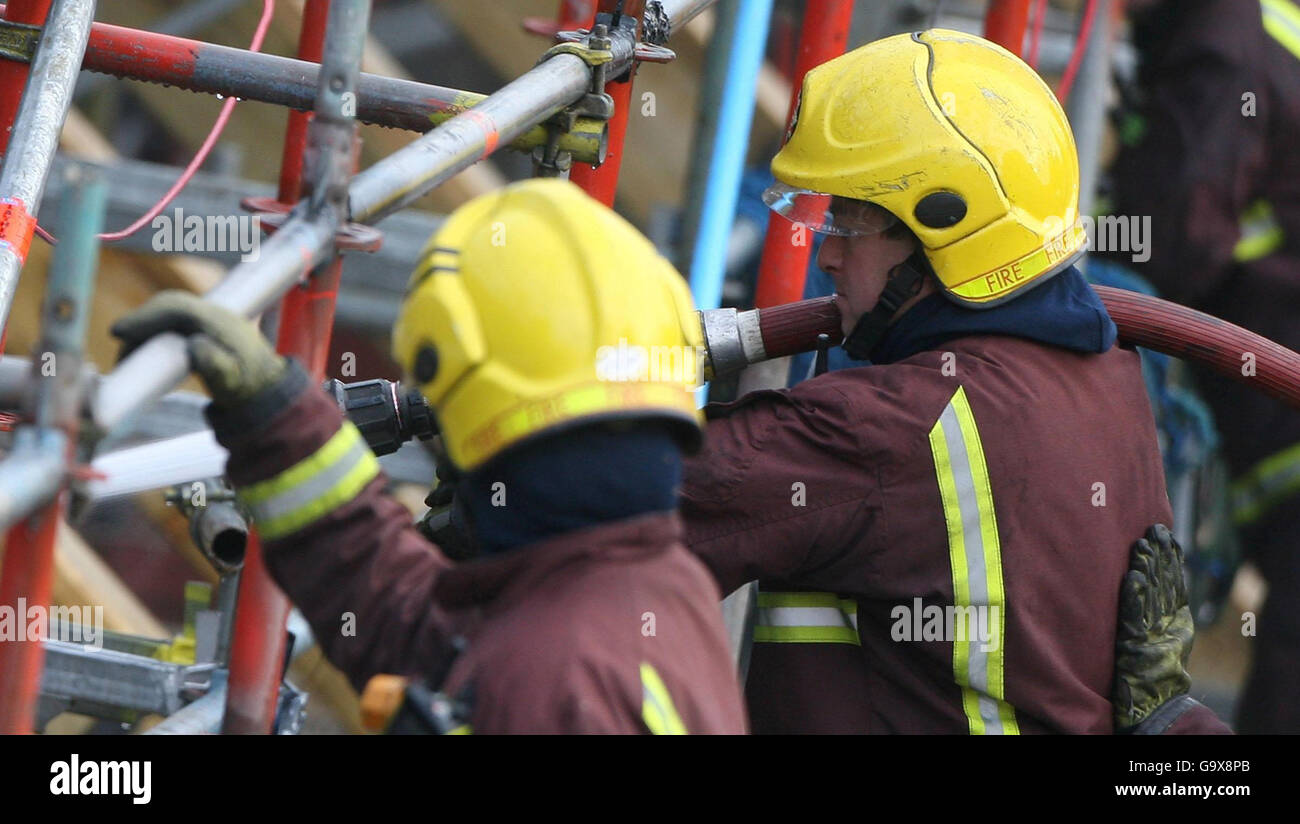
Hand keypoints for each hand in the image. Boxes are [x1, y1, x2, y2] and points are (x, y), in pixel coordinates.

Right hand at [112, 291, 287, 408]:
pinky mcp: (205, 330)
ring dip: (146, 333)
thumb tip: (195, 345)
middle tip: (121, 352)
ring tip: (129, 361)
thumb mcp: (231, 381)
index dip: (144, 317)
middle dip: (140, 324)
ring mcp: (210, 320)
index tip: (117, 332)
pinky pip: (174, 325)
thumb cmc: (247, 388)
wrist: (266, 390)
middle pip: (168, 307)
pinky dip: (155, 336)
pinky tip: (144, 358)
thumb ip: (214, 364)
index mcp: (218, 321)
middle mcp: (214, 314)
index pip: (174, 307)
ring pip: (169, 316)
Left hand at [1113, 524, 1194, 731]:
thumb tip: (1145, 575)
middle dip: (1159, 555)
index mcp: (1177, 619)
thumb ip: (1155, 608)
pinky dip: (1135, 596)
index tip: (1164, 533)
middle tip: (1153, 529)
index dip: (1170, 557)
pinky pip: (1135, 616)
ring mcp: (1154, 632)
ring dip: (1146, 567)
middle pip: (1164, 582)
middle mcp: (1168, 622)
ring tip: (1140, 544)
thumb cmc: (1151, 668)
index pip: (1173, 581)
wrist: (1154, 701)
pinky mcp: (1137, 643)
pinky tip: (1133, 577)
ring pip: (1151, 594)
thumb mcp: (1161, 634)